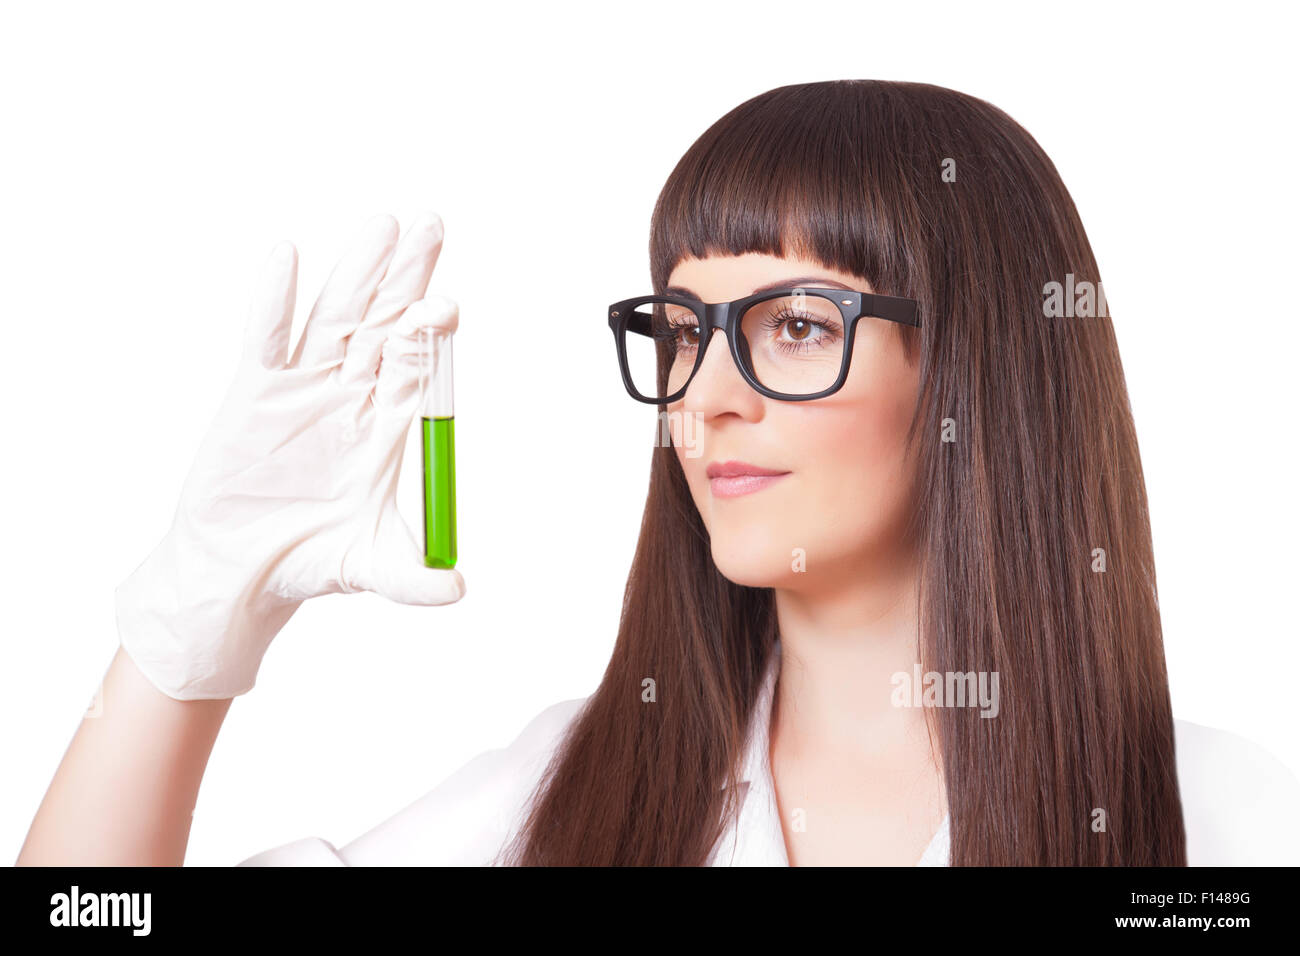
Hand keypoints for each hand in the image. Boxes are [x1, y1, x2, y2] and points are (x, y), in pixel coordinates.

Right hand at [116, 212, 464, 699]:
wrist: (242, 574)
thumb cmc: (309, 564)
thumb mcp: (368, 568)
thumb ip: (413, 578)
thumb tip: (457, 591)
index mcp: (390, 428)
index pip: (420, 367)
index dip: (433, 334)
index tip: (447, 307)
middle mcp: (353, 397)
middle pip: (387, 325)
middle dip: (409, 278)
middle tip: (431, 226)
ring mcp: (305, 388)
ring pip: (337, 319)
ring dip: (359, 274)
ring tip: (382, 226)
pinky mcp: (255, 391)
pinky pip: (268, 338)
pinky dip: (275, 301)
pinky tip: (285, 257)